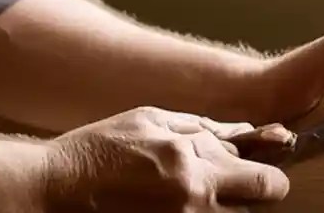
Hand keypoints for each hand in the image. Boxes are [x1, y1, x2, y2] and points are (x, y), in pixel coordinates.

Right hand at [42, 106, 289, 211]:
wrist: (54, 189)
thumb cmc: (100, 149)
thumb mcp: (151, 119)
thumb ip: (203, 127)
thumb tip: (247, 131)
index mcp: (193, 162)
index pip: (266, 181)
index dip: (269, 173)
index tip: (262, 168)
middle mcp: (195, 201)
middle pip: (260, 208)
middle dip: (255, 194)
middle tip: (232, 184)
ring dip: (227, 208)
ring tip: (195, 193)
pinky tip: (180, 205)